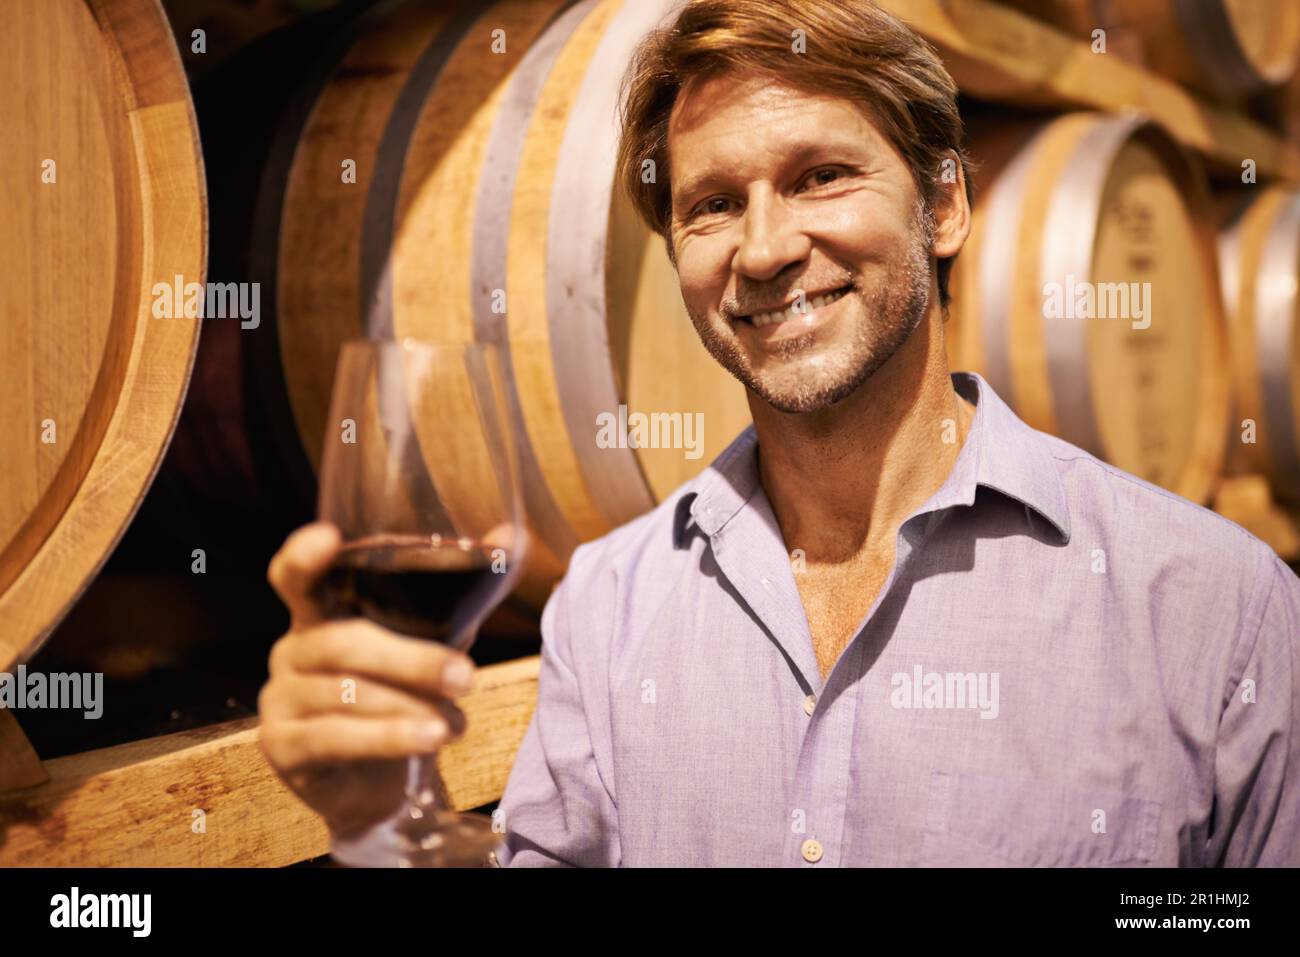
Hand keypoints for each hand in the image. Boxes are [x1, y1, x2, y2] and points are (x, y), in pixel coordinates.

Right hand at [259, 522, 476, 838]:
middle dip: (411, 659)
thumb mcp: (432, 642)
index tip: (329, 537)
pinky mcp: (282, 746)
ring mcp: (280, 698)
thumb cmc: (404, 695)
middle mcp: (293, 649)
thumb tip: (510, 540)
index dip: (304, 555)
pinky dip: (388, 737)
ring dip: (409, 706)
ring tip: (455, 722)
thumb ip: (460, 597)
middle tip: (465, 676)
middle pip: (343, 641)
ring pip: (345, 693)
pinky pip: (335, 736)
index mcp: (321, 614)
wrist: (381, 783)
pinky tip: (428, 740)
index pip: (296, 576)